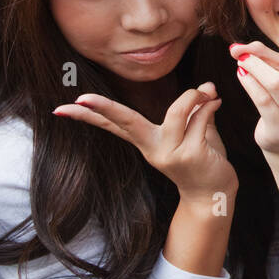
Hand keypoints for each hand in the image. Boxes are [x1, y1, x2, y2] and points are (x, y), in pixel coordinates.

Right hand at [53, 84, 235, 200]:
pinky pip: (200, 119)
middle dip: (104, 108)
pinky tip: (217, 102)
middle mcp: (153, 148)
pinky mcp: (190, 155)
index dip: (89, 116)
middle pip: (126, 122)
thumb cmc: (203, 159)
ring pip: (177, 111)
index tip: (61, 109)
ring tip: (208, 92)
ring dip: (194, 96)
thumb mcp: (195, 131)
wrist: (214, 193)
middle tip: (82, 98)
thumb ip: (195, 109)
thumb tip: (205, 85)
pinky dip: (210, 105)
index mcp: (147, 141)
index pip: (113, 125)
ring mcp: (169, 153)